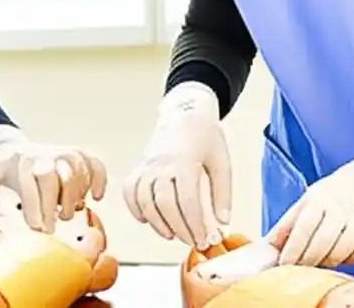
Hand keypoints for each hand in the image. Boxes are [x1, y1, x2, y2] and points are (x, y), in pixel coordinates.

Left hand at [0, 125, 107, 231]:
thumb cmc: (4, 172)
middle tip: (50, 228)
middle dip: (53, 207)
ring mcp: (64, 153)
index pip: (32, 185)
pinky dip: (99, 180)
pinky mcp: (80, 154)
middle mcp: (45, 155)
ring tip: (64, 213)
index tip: (36, 228)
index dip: (35, 209)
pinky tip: (95, 196)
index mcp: (22, 161)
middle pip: (54, 179)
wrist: (15, 149)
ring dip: (74, 199)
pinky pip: (95, 164)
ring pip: (76, 174)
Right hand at [123, 82, 230, 249]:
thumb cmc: (205, 136)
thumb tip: (223, 221)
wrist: (184, 113)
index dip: (194, 225)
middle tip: (190, 241)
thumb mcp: (221, 162)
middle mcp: (162, 164)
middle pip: (164, 204)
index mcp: (185, 161)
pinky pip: (129, 190)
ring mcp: (147, 165)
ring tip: (171, 235)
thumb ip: (223, 193)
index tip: (203, 239)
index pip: (188, 201)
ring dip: (157, 222)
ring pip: (145, 200)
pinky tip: (146, 219)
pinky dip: (134, 208)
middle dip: (178, 228)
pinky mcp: (139, 166)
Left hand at [266, 138, 353, 267]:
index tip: (283, 264)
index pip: (303, 226)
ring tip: (317, 265)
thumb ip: (288, 224)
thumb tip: (266, 247)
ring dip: (327, 262)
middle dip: (308, 259)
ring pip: (341, 250)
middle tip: (298, 271)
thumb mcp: (307, 201)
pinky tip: (338, 259)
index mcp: (318, 198)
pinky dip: (346, 260)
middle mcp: (340, 207)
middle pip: (322, 241)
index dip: (293, 248)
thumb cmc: (334, 194)